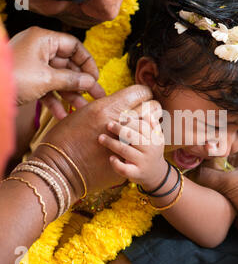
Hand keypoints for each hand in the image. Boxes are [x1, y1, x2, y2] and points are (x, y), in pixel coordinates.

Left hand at [9, 26, 105, 118]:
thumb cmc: (12, 78)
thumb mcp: (46, 78)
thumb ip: (71, 79)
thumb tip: (91, 81)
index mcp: (43, 40)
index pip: (74, 46)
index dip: (87, 62)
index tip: (95, 78)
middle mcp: (40, 51)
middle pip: (69, 65)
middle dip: (83, 83)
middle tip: (97, 96)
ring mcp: (34, 67)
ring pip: (59, 80)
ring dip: (71, 95)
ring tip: (83, 109)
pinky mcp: (29, 82)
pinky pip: (47, 90)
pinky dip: (55, 101)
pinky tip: (62, 114)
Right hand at [30, 85, 154, 202]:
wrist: (59, 170)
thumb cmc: (64, 139)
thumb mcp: (82, 114)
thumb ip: (104, 107)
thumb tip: (118, 104)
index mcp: (107, 108)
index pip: (140, 92)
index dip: (144, 93)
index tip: (142, 97)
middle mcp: (120, 124)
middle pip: (151, 108)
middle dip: (151, 108)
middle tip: (147, 111)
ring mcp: (126, 144)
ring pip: (151, 128)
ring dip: (150, 125)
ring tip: (144, 127)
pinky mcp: (128, 160)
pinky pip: (143, 148)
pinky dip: (144, 144)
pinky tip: (139, 143)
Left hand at [98, 102, 166, 189]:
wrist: (156, 174)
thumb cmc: (152, 152)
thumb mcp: (157, 138)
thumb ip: (152, 125)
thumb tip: (147, 110)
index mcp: (154, 139)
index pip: (142, 126)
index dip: (131, 121)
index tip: (121, 116)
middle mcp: (150, 150)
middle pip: (133, 137)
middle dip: (119, 129)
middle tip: (108, 124)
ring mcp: (143, 162)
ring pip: (125, 151)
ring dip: (112, 143)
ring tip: (100, 138)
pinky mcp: (136, 174)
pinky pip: (124, 169)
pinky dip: (116, 163)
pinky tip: (110, 158)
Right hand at [195, 150, 237, 243]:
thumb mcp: (228, 180)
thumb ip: (206, 176)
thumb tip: (190, 174)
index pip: (217, 161)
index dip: (206, 169)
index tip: (194, 178)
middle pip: (220, 182)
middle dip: (216, 192)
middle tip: (209, 196)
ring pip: (227, 200)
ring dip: (227, 207)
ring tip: (228, 209)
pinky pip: (235, 214)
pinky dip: (236, 219)